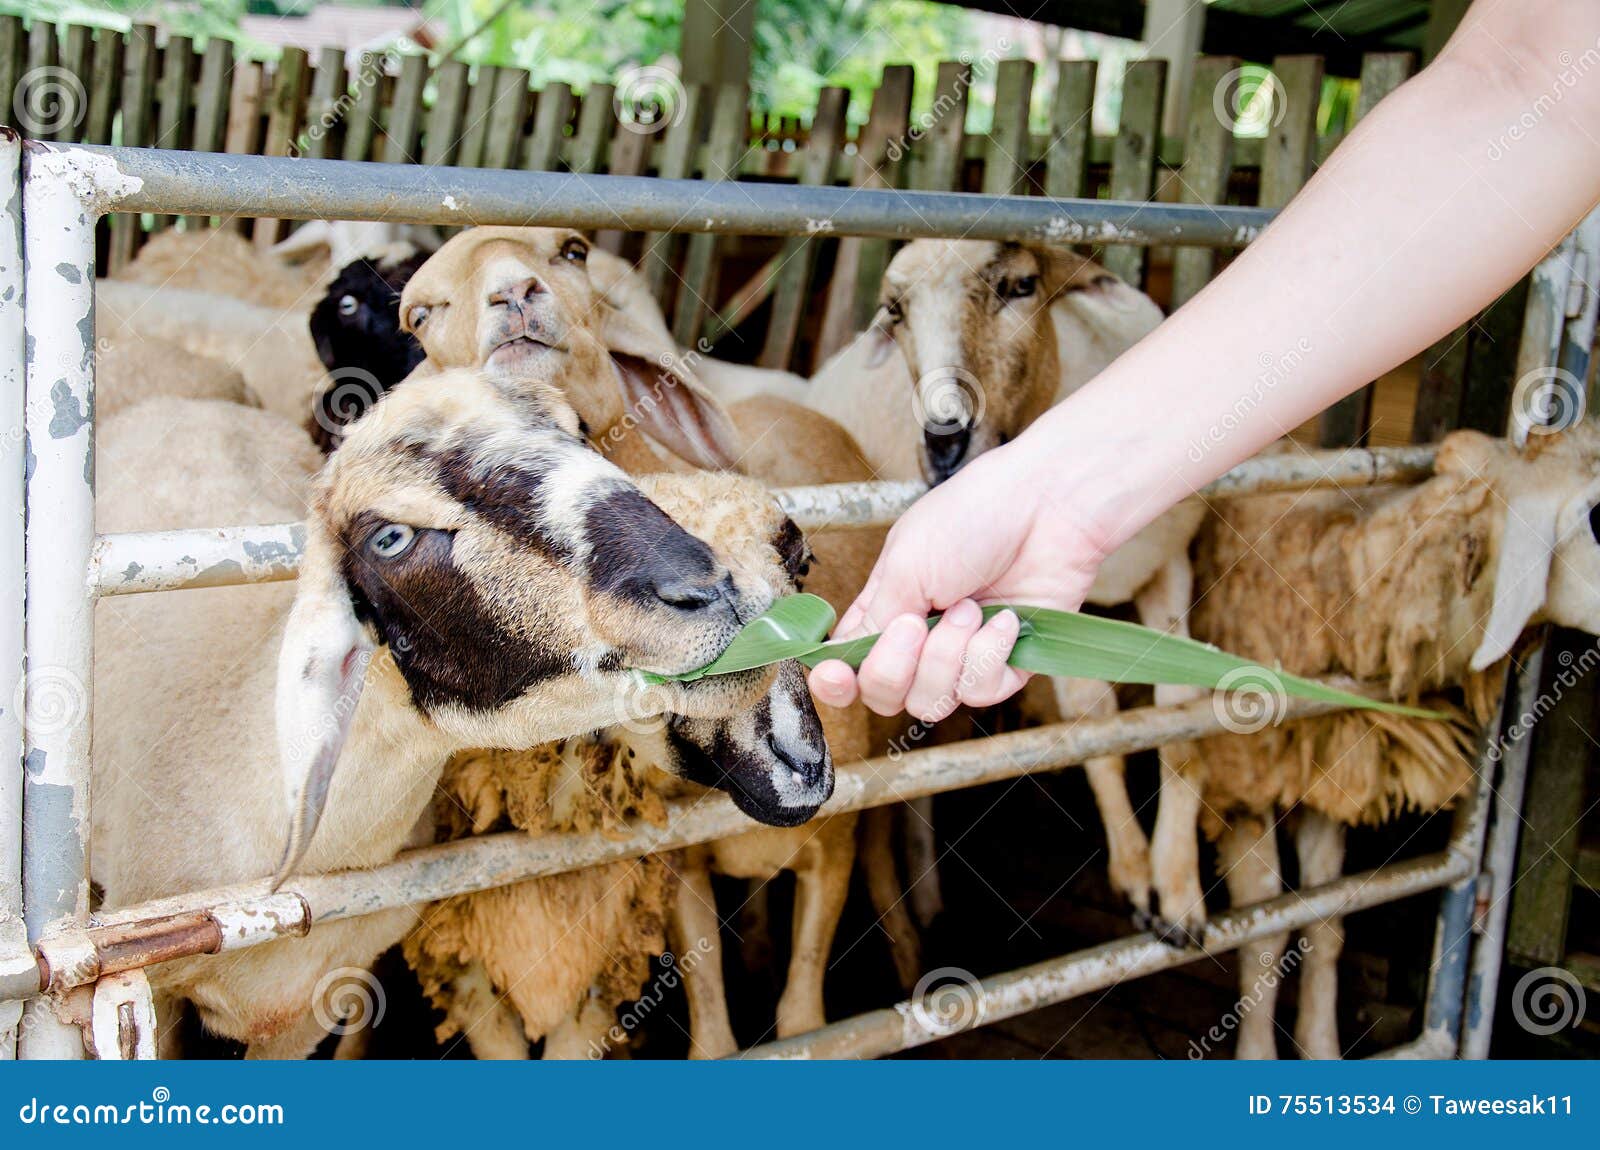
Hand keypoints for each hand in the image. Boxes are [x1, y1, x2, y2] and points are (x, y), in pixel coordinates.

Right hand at [808, 440, 1109, 719]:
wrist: (1049, 507)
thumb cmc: (975, 517)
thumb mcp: (906, 564)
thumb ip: (872, 622)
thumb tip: (844, 663)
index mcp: (886, 608)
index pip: (848, 664)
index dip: (834, 682)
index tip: (833, 675)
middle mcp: (920, 640)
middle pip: (885, 695)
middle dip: (896, 667)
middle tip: (918, 623)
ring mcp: (963, 655)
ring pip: (931, 703)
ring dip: (946, 656)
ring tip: (971, 608)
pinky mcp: (1007, 665)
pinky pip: (980, 692)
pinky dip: (988, 655)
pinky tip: (1005, 619)